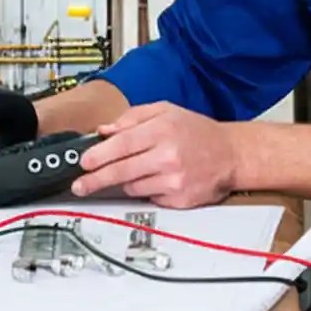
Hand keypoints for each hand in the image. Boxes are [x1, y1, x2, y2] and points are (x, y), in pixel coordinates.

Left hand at [72, 102, 238, 208]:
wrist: (231, 154)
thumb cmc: (197, 131)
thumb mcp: (166, 111)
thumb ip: (132, 118)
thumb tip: (104, 130)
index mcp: (162, 130)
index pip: (121, 144)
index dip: (98, 155)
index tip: (83, 162)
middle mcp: (168, 156)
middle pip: (121, 171)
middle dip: (95, 179)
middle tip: (80, 185)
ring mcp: (174, 180)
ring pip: (132, 187)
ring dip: (122, 182)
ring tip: (125, 173)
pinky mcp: (179, 200)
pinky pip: (148, 198)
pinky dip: (144, 190)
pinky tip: (152, 179)